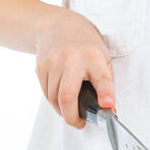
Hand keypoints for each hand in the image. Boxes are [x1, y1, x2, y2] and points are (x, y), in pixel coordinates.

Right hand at [34, 10, 114, 129]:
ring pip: (53, 98)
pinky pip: (45, 92)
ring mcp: (53, 62)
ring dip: (62, 109)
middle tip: (78, 123)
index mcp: (93, 56)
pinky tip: (60, 95)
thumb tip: (108, 108)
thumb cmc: (86, 46)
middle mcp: (72, 59)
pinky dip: (53, 100)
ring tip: (71, 108)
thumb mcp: (103, 58)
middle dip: (71, 117)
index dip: (105, 94)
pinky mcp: (40, 66)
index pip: (101, 78)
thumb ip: (105, 82)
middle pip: (67, 96)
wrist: (59, 26)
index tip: (108, 107)